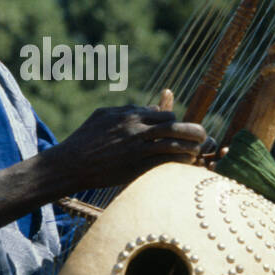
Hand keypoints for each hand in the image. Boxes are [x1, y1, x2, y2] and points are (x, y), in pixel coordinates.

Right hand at [55, 106, 207, 191]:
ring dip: (190, 148)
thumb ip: (130, 110)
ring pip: (173, 145)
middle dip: (193, 131)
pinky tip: (186, 164)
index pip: (164, 115)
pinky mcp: (135, 166)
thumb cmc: (85, 139)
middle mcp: (135, 129)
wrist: (70, 163)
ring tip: (197, 152)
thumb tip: (153, 108)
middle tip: (204, 136)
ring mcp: (136, 148)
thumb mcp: (105, 116)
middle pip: (174, 126)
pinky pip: (165, 163)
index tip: (180, 131)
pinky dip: (179, 162)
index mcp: (129, 115)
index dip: (176, 123)